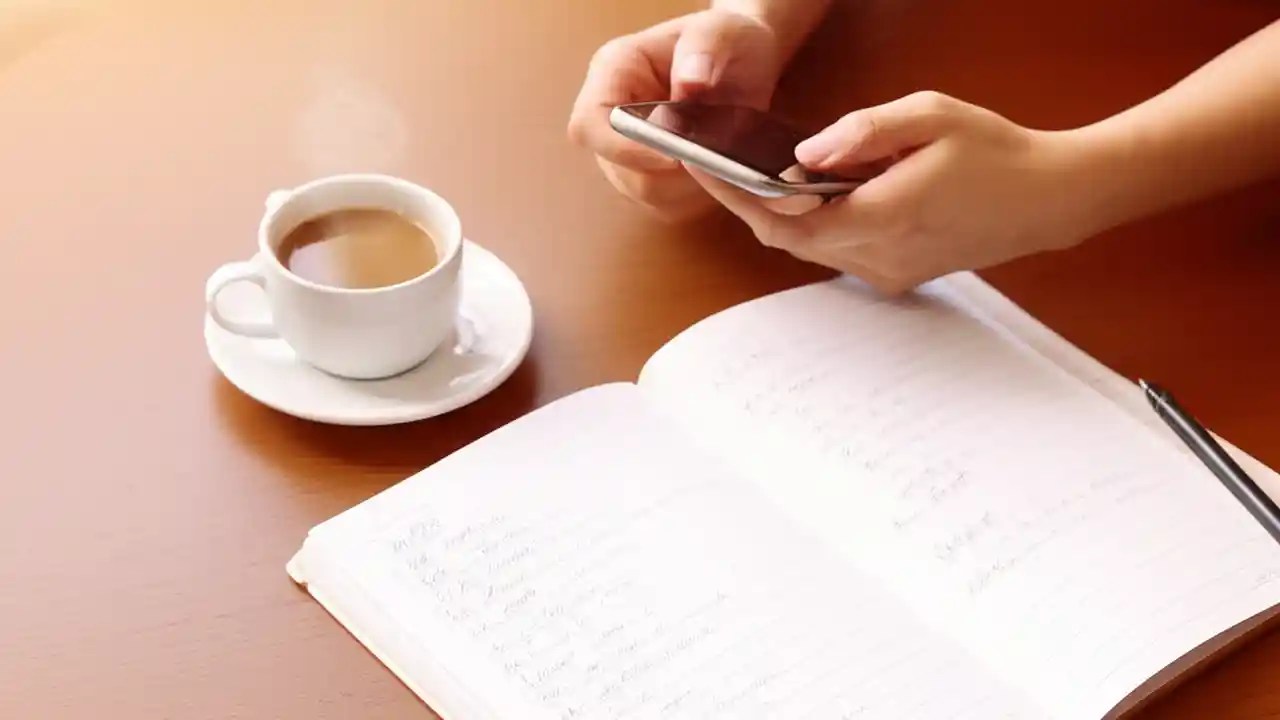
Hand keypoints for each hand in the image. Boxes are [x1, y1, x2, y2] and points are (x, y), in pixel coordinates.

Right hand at [567, 10, 784, 220]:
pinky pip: (665, 206)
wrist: (744, 64)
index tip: (674, 155)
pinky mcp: (649, 178)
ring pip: (643, 194)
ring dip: (686, 186)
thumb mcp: (724, 31)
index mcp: (613, 73)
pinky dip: (695, 197)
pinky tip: (716, 170)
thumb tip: (690, 83)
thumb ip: (706, 48)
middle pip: (618, 170)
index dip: (624, 149)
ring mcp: (625, 152)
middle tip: (713, 152)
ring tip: (718, 155)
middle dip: (669, 172)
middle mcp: (609, 117)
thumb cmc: (727, 42)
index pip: (589, 125)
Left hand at [688, 91, 1098, 293]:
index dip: (735, 194)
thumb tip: (801, 156)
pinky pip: (835, 252)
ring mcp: (887, 273)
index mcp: (884, 216)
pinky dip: (811, 226)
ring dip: (776, 216)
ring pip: (808, 249)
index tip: (699, 164)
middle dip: (743, 204)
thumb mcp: (931, 116)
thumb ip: (862, 133)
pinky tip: (805, 194)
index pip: (785, 218)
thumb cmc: (995, 150)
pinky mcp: (895, 276)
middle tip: (710, 165)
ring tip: (745, 173)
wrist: (1050, 200)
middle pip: (785, 239)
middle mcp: (879, 256)